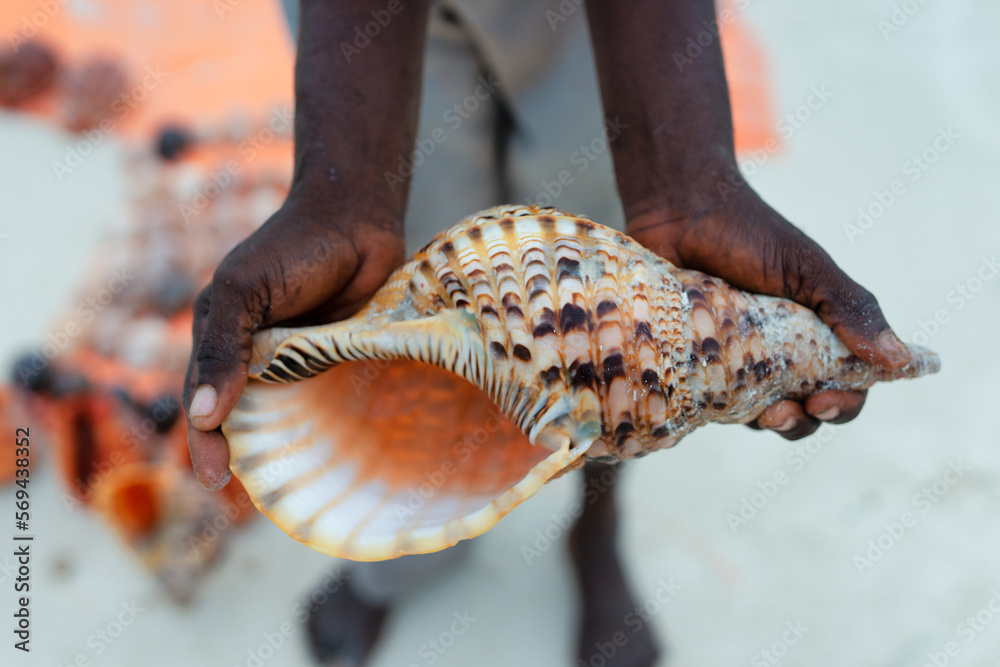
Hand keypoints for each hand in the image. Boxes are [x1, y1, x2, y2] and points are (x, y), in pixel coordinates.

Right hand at [183, 201, 404, 488]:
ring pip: (283, 413)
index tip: (215, 479)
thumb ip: (221, 350)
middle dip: (237, 451)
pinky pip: (324, 400)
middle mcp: (256, 352)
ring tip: (285, 485)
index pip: (204, 399)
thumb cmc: (292, 249)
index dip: (204, 441)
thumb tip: (203, 416)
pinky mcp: (334, 358)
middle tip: (240, 491)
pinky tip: (324, 453)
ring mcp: (295, 357)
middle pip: (240, 414)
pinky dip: (319, 426)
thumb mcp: (243, 294)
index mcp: (223, 336)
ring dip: (280, 446)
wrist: (356, 221)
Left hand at [626, 175, 910, 440]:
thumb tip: (900, 360)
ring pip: (760, 413)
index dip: (844, 403)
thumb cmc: (747, 233)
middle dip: (804, 421)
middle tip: (787, 411)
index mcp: (818, 333)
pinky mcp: (698, 363)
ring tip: (761, 412)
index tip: (825, 402)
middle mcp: (781, 353)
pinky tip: (714, 400)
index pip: (847, 385)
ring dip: (767, 421)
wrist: (679, 211)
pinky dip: (719, 408)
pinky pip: (712, 401)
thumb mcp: (807, 269)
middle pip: (805, 410)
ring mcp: (737, 361)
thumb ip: (850, 310)